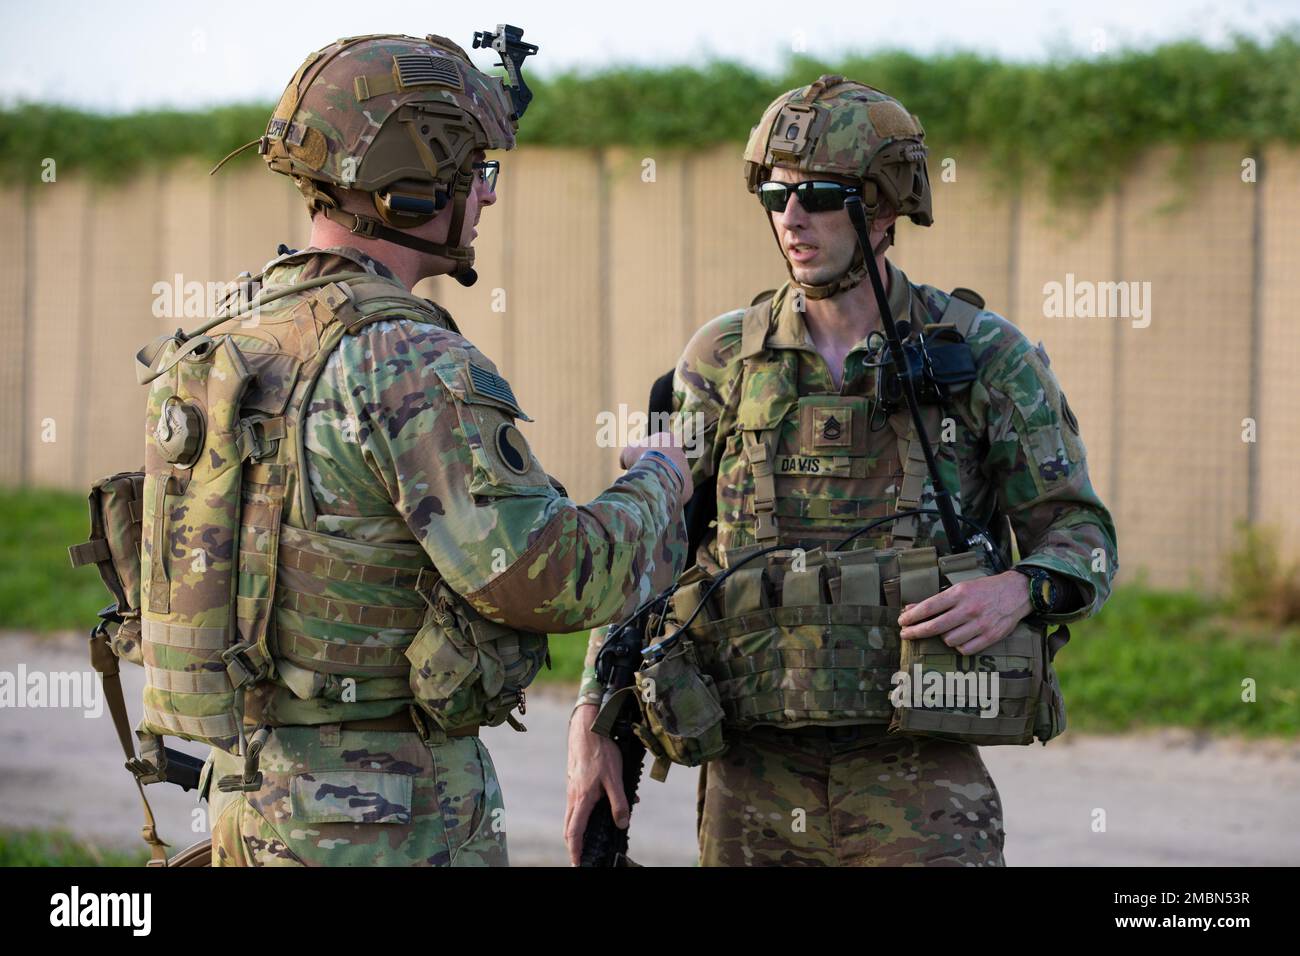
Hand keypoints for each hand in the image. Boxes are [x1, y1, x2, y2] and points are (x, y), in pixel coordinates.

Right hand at [563, 702, 627, 865]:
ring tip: (587, 839)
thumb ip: (620, 803)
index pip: (574, 832)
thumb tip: (622, 824)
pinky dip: (581, 814)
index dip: (575, 851)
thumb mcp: (615, 778)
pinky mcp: (575, 780)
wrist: (587, 728)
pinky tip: (598, 808)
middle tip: (580, 856)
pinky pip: (576, 803)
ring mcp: (572, 788)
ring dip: (577, 829)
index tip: (578, 864)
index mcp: (582, 799)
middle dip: (573, 844)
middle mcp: (573, 796)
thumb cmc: (600, 751)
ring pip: (572, 815)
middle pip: (569, 827)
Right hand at [619, 433, 693, 505]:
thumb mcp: (628, 452)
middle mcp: (681, 453)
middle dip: (654, 469)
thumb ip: (626, 455)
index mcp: (667, 439)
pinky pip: (675, 492)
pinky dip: (666, 494)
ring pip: (671, 478)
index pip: (656, 446)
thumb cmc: (641, 460)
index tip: (637, 463)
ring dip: (661, 482)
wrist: (656, 475)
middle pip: (665, 462)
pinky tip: (656, 497)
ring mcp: (687, 470)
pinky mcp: (688, 487)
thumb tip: (623, 464)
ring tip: (648, 489)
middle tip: (642, 478)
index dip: (644, 455)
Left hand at [897, 571, 1032, 655]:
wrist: (1016, 592)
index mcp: (960, 594)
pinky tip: (958, 640)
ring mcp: (980, 625)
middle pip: (934, 626)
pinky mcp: (990, 637)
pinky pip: (965, 649)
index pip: (929, 607)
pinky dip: (958, 646)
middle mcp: (968, 609)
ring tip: (943, 632)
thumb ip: (938, 600)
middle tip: (905, 634)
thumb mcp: (961, 588)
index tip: (902, 622)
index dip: (912, 617)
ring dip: (942, 638)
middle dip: (915, 632)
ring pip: (949, 640)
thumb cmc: (984, 590)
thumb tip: (911, 609)